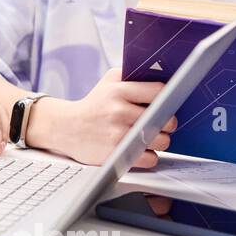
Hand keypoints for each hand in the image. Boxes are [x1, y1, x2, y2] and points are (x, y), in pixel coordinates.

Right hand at [27, 68, 176, 168]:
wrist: (66, 128)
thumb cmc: (94, 105)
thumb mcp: (109, 81)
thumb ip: (133, 76)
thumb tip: (164, 76)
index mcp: (118, 91)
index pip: (160, 91)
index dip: (169, 98)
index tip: (167, 102)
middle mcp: (119, 112)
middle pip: (166, 120)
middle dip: (167, 122)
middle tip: (159, 122)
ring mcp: (118, 135)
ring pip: (162, 141)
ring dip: (159, 140)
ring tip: (148, 136)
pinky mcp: (117, 155)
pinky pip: (150, 159)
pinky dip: (148, 156)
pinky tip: (139, 149)